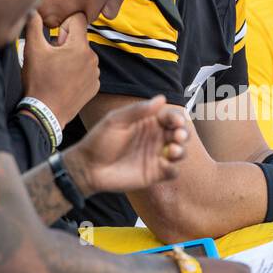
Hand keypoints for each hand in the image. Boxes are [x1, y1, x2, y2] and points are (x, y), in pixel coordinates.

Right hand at [20, 12, 99, 125]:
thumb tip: (32, 9)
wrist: (45, 113)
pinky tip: (64, 81)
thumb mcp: (33, 50)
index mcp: (80, 46)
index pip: (77, 19)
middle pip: (79, 38)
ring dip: (70, 58)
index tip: (53, 37)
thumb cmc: (39, 81)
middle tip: (51, 58)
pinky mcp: (94, 87)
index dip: (63, 24)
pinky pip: (86, 71)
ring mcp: (95, 74)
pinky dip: (76, 72)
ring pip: (82, 55)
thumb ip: (34, 25)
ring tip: (56, 71)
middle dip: (65, 43)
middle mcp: (93, 58)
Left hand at [64, 95, 188, 195]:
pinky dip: (174, 169)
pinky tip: (165, 166)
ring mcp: (156, 156)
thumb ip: (138, 110)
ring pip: (180, 152)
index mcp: (149, 122)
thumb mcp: (116, 120)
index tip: (176, 122)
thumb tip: (162, 98)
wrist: (88, 168)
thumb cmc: (99, 140)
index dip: (177, 118)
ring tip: (173, 151)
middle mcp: (156, 138)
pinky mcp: (154, 174)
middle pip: (180, 134)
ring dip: (182, 150)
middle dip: (184, 134)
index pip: (171, 117)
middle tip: (178, 136)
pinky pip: (172, 172)